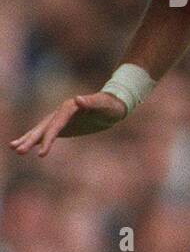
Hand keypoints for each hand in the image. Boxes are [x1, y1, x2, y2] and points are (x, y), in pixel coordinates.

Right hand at [9, 91, 127, 156]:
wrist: (113, 105)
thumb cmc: (110, 105)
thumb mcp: (104, 104)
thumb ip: (91, 102)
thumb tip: (78, 99)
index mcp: (69, 107)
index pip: (56, 125)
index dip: (48, 138)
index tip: (42, 153)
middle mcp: (61, 112)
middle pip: (44, 127)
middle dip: (31, 140)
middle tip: (18, 151)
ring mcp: (60, 118)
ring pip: (41, 130)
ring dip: (28, 139)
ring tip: (14, 148)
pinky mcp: (63, 125)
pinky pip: (47, 133)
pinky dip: (36, 139)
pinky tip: (25, 146)